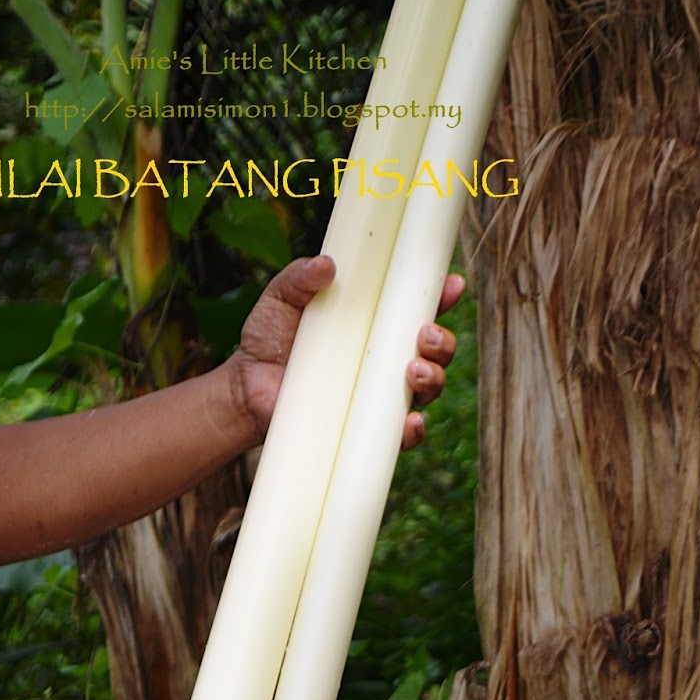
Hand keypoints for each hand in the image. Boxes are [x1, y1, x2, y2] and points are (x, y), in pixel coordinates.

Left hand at [229, 256, 463, 448]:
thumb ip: (299, 278)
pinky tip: (411, 421)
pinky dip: (412, 430)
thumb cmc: (269, 340)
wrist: (247, 390)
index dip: (443, 296)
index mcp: (375, 323)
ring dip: (433, 378)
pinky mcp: (365, 428)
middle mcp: (385, 358)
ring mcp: (379, 395)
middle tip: (425, 335)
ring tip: (413, 369)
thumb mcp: (281, 300)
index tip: (452, 285)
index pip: (418, 308)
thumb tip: (327, 265)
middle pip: (436, 350)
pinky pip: (400, 434)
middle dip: (443, 342)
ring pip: (428, 388)